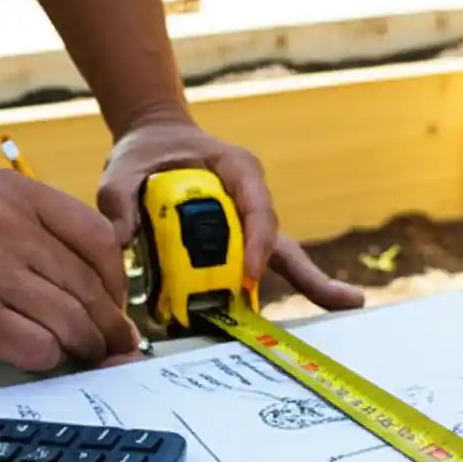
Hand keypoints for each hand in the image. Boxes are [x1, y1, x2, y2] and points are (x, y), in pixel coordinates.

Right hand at [0, 169, 139, 370]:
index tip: (115, 303)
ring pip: (71, 317)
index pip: (97, 236)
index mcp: (13, 191)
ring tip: (86, 357)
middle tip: (117, 345)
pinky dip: (49, 359)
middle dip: (109, 323)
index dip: (116, 279)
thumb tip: (100, 289)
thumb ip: (36, 234)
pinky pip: (38, 346)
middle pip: (88, 282)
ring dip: (86, 347)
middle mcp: (3, 222)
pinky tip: (41, 359)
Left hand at [96, 118, 364, 310]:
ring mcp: (250, 223)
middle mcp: (252, 198)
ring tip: (345, 307)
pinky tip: (308, 315)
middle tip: (343, 302)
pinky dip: (278, 294)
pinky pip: (262, 270)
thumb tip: (117, 239)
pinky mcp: (240, 245)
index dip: (257, 242)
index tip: (248, 275)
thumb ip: (117, 199)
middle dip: (308, 274)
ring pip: (282, 258)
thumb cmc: (145, 154)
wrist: (156, 146)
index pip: (256, 206)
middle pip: (282, 239)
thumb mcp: (123, 169)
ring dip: (310, 286)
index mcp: (235, 169)